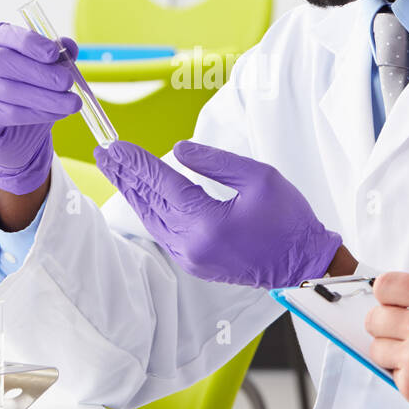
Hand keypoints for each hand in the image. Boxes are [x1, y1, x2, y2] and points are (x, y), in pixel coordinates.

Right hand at [0, 23, 81, 193]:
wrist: (5, 131)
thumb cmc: (19, 90)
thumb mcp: (35, 67)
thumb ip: (50, 55)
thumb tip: (69, 47)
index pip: (2, 33)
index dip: (29, 42)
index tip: (54, 53)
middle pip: (1, 62)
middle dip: (38, 72)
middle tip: (67, 81)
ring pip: (8, 91)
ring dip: (45, 97)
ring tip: (71, 102)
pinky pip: (8, 113)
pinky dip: (38, 112)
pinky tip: (58, 112)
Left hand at [94, 139, 341, 288]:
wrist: (304, 263)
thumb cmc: (289, 220)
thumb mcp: (260, 177)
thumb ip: (215, 162)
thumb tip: (178, 150)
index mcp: (208, 222)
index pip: (163, 184)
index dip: (138, 162)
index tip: (116, 145)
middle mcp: (193, 244)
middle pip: (149, 202)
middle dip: (125, 175)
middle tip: (103, 152)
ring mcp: (191, 257)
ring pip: (151, 219)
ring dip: (133, 193)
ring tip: (115, 170)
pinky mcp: (194, 264)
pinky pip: (162, 232)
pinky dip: (149, 211)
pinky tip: (141, 196)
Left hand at [365, 272, 408, 408]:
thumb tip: (401, 304)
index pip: (387, 285)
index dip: (387, 297)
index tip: (392, 304)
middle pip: (375, 318)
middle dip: (386, 327)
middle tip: (402, 335)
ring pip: (378, 348)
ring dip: (393, 354)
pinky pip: (392, 374)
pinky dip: (407, 378)